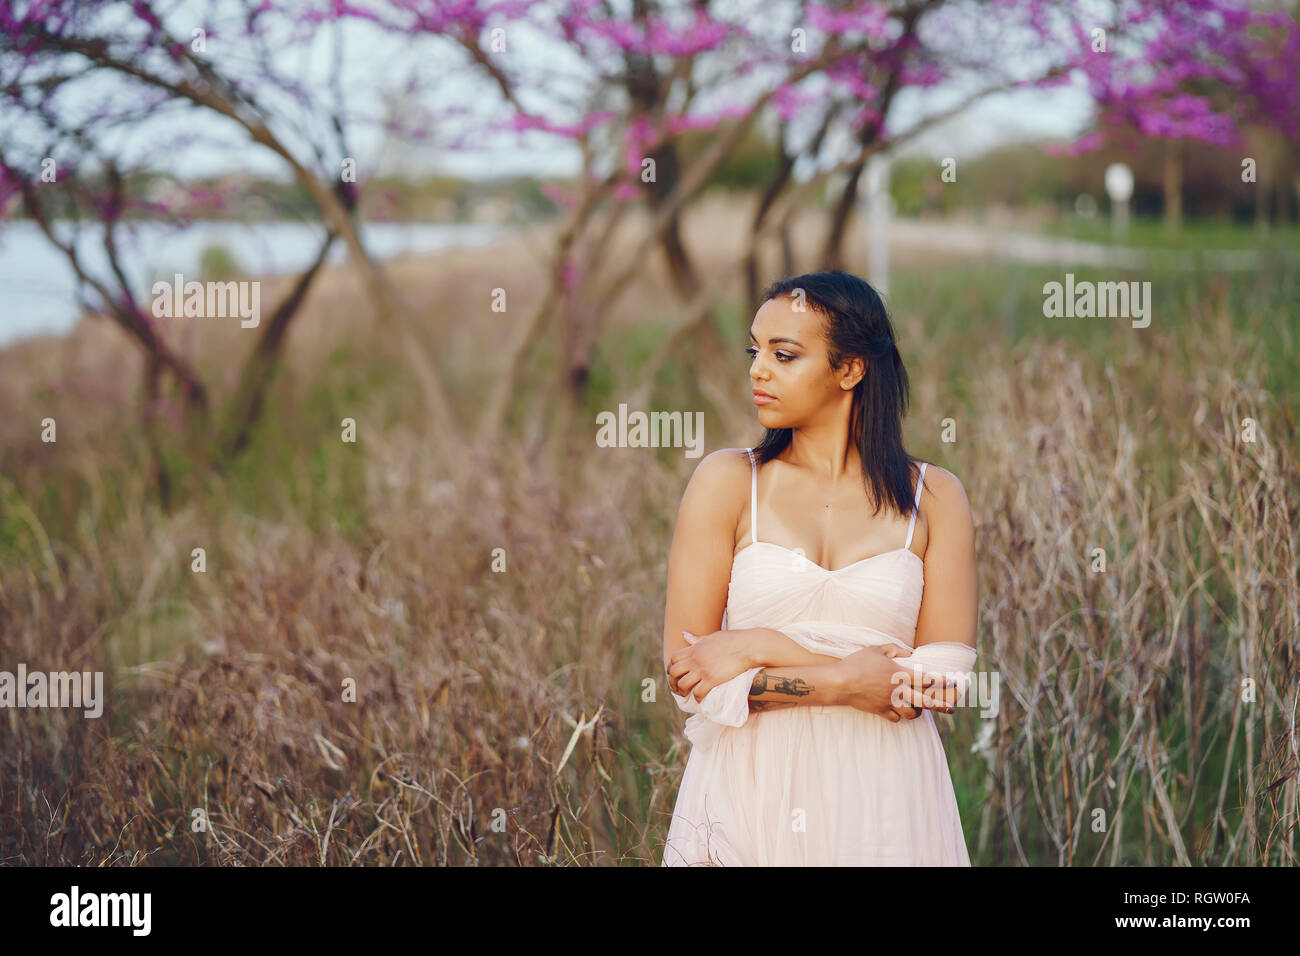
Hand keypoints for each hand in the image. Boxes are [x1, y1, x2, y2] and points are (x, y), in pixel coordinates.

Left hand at [667, 630, 752, 702]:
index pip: (674, 658)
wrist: (749, 646)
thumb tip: (683, 634)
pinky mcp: (712, 679)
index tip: (673, 674)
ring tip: (686, 694)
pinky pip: (698, 692)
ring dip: (682, 691)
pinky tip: (700, 698)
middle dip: (672, 681)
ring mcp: (703, 669)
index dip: (671, 668)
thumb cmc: (734, 640)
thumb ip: (696, 639)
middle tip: (676, 688)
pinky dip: (697, 697)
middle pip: (674, 672)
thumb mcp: (712, 636)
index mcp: (695, 648)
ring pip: (683, 684)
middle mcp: (696, 658)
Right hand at [835, 645, 959, 721]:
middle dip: (941, 706)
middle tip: (952, 709)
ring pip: (911, 713)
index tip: (954, 682)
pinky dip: (898, 716)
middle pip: (926, 701)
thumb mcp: (876, 649)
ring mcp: (889, 703)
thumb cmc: (857, 663)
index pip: (927, 679)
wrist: (840, 682)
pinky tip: (898, 713)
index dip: (942, 681)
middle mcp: (898, 691)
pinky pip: (894, 718)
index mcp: (900, 674)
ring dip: (918, 712)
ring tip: (920, 710)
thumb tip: (908, 652)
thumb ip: (894, 650)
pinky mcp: (879, 710)